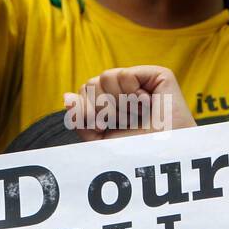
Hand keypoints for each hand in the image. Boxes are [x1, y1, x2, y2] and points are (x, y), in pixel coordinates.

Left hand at [65, 66, 195, 141]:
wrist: (162, 155)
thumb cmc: (134, 151)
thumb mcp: (98, 138)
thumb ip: (81, 118)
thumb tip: (67, 96)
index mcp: (109, 103)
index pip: (82, 94)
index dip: (87, 111)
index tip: (102, 128)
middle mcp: (123, 91)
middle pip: (91, 83)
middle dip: (102, 108)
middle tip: (123, 122)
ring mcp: (139, 81)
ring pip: (104, 77)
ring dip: (118, 103)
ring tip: (136, 114)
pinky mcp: (155, 75)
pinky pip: (123, 74)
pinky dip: (131, 93)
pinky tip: (146, 104)